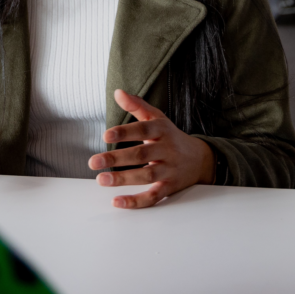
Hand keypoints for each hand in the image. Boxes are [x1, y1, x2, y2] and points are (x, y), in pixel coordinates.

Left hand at [88, 89, 214, 208]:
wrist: (201, 159)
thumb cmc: (171, 136)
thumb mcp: (157, 118)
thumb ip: (137, 106)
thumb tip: (117, 92)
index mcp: (162, 130)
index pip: (143, 129)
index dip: (125, 132)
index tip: (105, 135)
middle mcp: (167, 150)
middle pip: (141, 154)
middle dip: (116, 159)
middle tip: (93, 162)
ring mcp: (169, 170)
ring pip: (146, 176)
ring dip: (123, 179)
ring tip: (101, 180)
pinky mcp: (170, 188)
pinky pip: (153, 196)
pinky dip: (136, 201)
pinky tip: (117, 201)